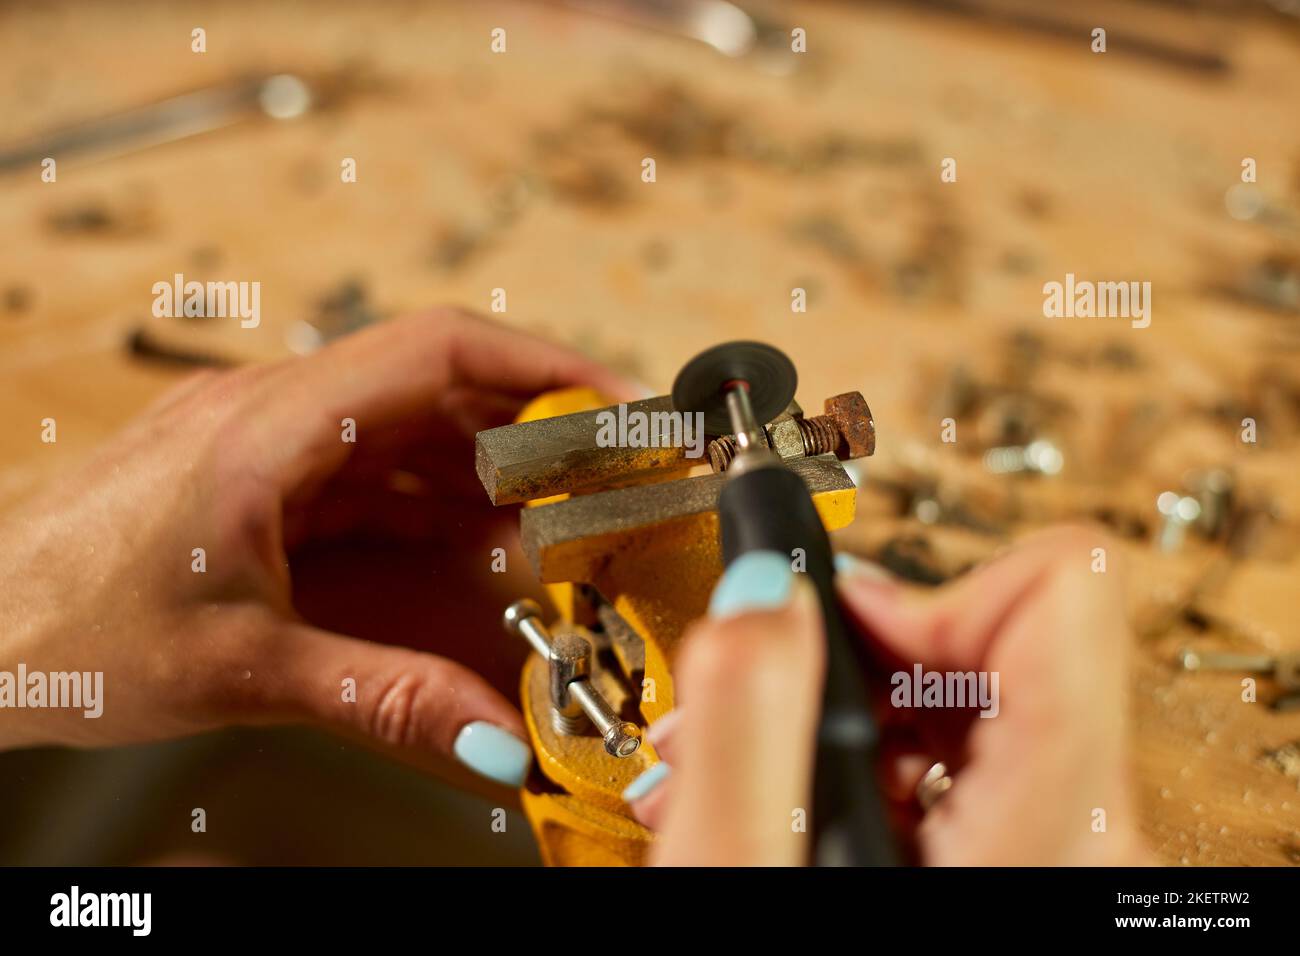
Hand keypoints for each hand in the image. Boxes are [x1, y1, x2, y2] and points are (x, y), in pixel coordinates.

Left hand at [0, 308, 640, 796]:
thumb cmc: (59, 630)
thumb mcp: (242, 670)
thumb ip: (383, 699)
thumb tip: (496, 740)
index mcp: (270, 426)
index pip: (437, 350)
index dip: (544, 364)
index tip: (618, 401)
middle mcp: (273, 412)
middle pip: (438, 385)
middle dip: (538, 426)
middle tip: (614, 477)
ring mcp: (265, 440)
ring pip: (409, 430)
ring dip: (489, 470)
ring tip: (561, 521)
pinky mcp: (258, 478)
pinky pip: (371, 471)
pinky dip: (436, 501)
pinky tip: (473, 542)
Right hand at [625, 526, 1153, 865]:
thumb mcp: (742, 874)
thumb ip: (750, 719)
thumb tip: (765, 591)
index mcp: (1049, 829)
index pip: (1063, 592)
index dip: (933, 588)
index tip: (839, 632)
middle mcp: (1090, 843)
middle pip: (1012, 642)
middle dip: (861, 660)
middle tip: (765, 699)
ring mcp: (1067, 863)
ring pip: (981, 707)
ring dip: (853, 714)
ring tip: (756, 761)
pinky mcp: (1031, 873)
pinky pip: (968, 773)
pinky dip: (874, 767)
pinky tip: (795, 804)